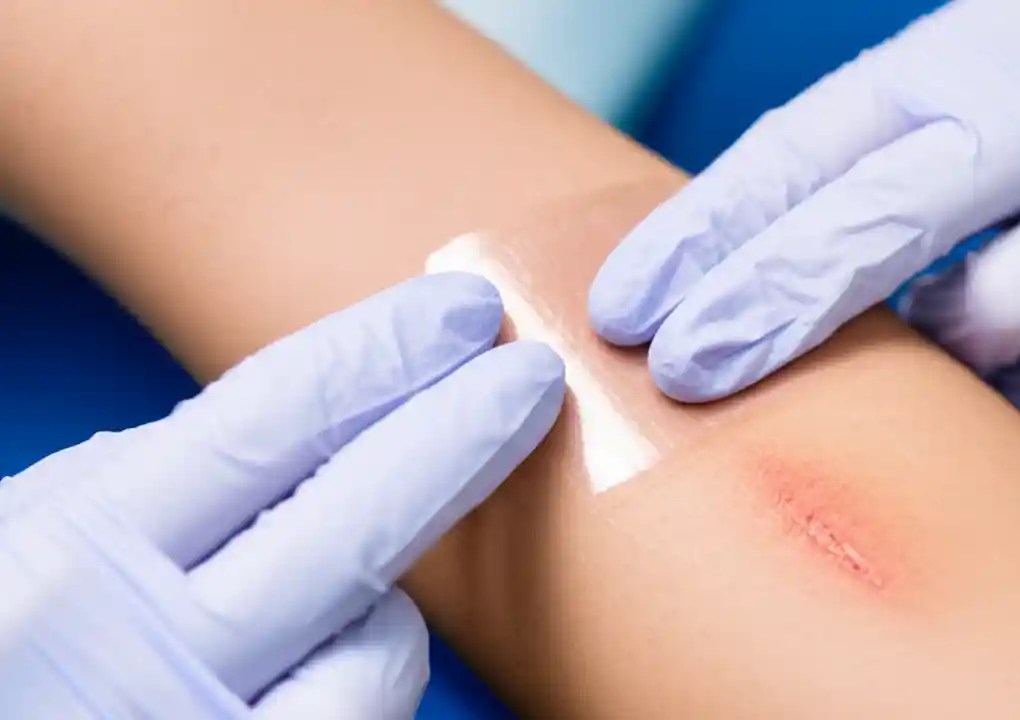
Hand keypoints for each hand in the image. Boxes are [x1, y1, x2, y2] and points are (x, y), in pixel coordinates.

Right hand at [0, 274, 564, 717]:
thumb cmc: (17, 653)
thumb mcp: (32, 544)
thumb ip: (143, 483)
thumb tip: (292, 420)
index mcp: (82, 551)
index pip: (271, 418)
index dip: (385, 352)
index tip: (462, 308)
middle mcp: (150, 650)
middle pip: (360, 520)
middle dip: (464, 432)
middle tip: (530, 374)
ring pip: (385, 639)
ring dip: (386, 592)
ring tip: (328, 588)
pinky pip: (367, 713)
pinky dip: (364, 672)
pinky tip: (319, 662)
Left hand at [589, 0, 1019, 423]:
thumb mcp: (968, 62)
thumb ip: (864, 146)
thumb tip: (726, 260)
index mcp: (963, 58)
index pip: (803, 150)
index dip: (700, 236)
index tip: (620, 308)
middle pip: (873, 230)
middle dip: (763, 309)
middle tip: (678, 374)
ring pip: (992, 318)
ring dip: (929, 347)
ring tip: (916, 333)